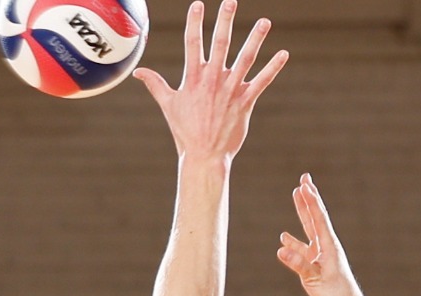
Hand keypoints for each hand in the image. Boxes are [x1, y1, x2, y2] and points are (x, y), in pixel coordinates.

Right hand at [136, 0, 287, 159]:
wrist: (205, 155)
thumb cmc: (185, 131)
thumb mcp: (168, 105)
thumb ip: (155, 84)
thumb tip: (137, 72)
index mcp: (193, 77)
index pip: (193, 42)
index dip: (195, 22)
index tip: (198, 4)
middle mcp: (213, 80)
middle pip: (220, 43)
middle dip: (225, 20)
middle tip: (230, 1)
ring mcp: (231, 90)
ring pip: (246, 58)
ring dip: (256, 39)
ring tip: (265, 21)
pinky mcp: (246, 102)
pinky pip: (262, 81)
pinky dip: (273, 68)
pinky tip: (283, 54)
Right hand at [278, 175, 363, 295]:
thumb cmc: (335, 294)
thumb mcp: (314, 280)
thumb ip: (299, 265)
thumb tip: (281, 249)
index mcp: (329, 246)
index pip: (318, 218)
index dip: (311, 201)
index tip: (305, 184)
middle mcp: (326, 245)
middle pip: (316, 216)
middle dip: (310, 197)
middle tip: (305, 178)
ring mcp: (321, 253)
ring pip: (309, 228)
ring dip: (302, 211)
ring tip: (297, 194)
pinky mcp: (317, 263)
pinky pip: (303, 248)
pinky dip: (294, 242)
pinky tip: (284, 237)